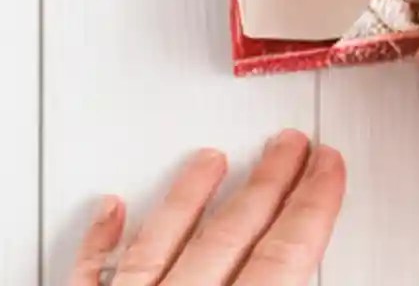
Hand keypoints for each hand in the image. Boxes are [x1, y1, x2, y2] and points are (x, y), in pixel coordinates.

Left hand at [70, 130, 344, 285]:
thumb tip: (304, 269)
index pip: (283, 258)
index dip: (312, 207)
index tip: (328, 168)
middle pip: (229, 236)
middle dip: (268, 185)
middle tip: (289, 146)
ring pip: (160, 241)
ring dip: (191, 195)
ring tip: (211, 157)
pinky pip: (90, 274)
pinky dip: (102, 239)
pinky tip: (112, 208)